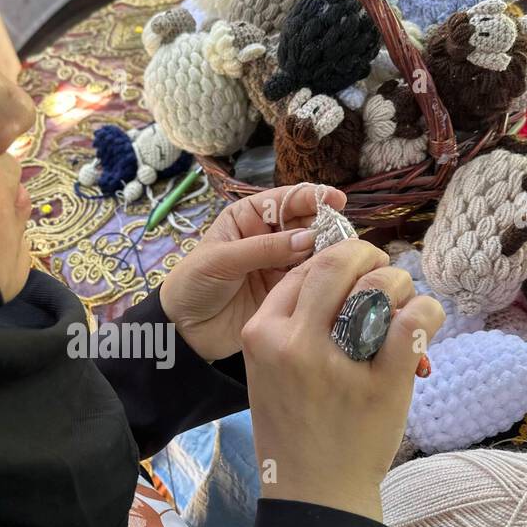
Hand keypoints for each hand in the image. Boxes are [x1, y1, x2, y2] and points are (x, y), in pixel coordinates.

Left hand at [159, 185, 344, 361]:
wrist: (183, 329)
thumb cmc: (193, 284)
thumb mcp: (222, 260)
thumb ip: (264, 248)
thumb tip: (308, 237)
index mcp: (247, 218)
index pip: (284, 201)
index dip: (311, 197)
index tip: (337, 200)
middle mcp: (267, 237)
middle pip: (304, 224)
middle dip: (324, 226)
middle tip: (343, 234)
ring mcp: (278, 265)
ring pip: (311, 252)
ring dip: (327, 252)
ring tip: (343, 256)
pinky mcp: (284, 292)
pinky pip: (308, 280)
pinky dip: (321, 277)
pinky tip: (334, 276)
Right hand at [241, 238, 444, 521]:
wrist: (313, 492)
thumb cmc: (293, 431)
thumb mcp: (267, 372)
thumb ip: (290, 327)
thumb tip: (339, 277)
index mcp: (260, 334)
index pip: (301, 270)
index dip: (334, 262)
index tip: (352, 275)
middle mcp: (293, 342)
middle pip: (335, 263)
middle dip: (367, 256)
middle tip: (384, 275)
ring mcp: (337, 363)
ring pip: (378, 284)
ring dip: (400, 285)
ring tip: (402, 307)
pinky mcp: (383, 383)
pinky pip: (414, 321)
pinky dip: (426, 313)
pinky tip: (424, 326)